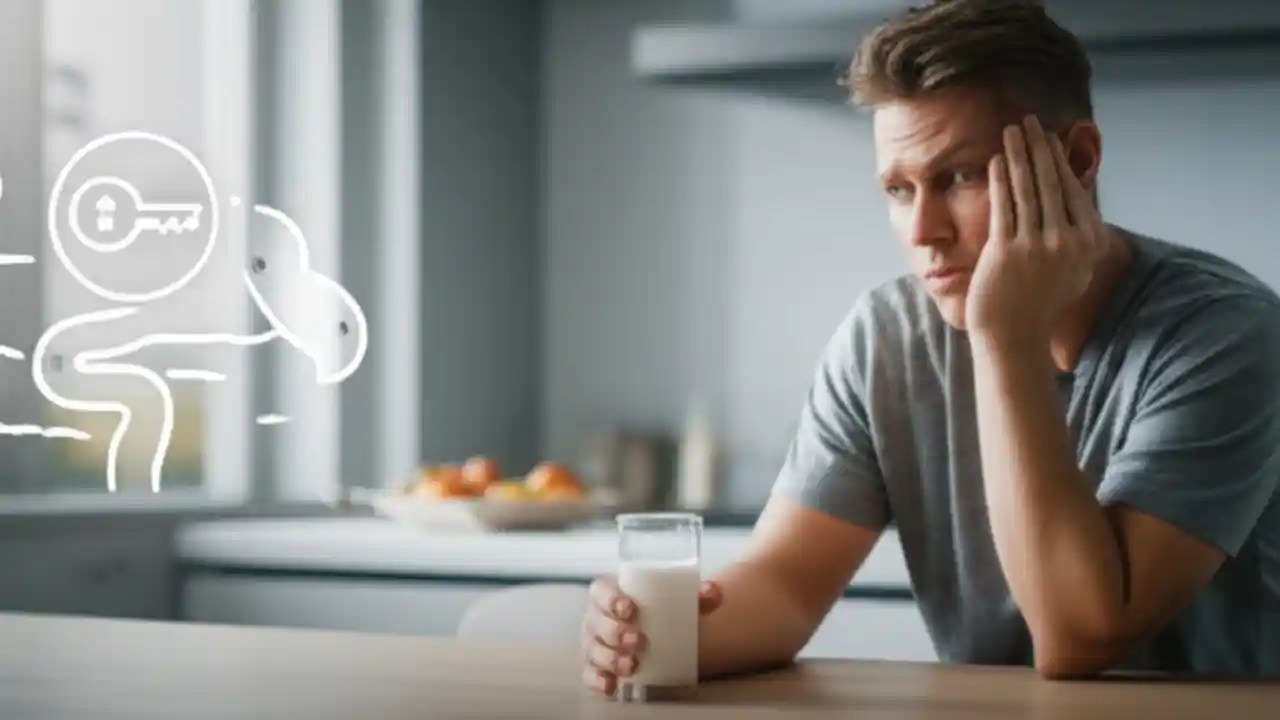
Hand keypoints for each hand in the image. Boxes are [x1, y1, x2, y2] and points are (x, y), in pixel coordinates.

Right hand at [580, 576, 723, 695]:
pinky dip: (599, 681)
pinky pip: (590, 675)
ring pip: (594, 651)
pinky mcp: (596, 667)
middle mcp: (597, 618)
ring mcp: (594, 644)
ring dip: (612, 658)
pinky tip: (612, 686)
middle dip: (615, 632)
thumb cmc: (657, 611)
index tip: (630, 609)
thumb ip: (697, 596)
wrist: (654, 632)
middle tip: (639, 640)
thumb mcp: (677, 600)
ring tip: (634, 665)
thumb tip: (713, 593)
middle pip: (597, 623)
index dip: (610, 599)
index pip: (600, 591)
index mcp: (609, 595)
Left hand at [965, 115, 1107, 348]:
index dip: (1059, 159)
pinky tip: (994, 161)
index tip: (1049, 137)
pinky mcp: (1007, 251)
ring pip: (1027, 189)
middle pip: (1052, 182)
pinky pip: (1004, 206)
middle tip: (1030, 119)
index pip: (1073, 190)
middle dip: (1039, 145)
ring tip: (1011, 130)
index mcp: (1090, 243)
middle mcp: (1068, 243)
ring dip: (1018, 154)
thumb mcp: (1074, 267)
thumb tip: (1078, 195)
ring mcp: (1037, 247)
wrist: (1014, 335)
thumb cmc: (1040, 300)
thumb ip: (1079, 234)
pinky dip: (999, 179)